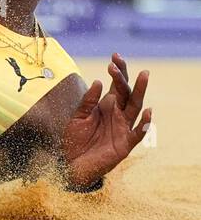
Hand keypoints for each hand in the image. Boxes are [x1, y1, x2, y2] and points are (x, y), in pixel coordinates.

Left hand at [62, 53, 152, 187]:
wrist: (70, 164)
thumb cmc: (74, 140)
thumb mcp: (77, 117)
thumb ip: (87, 101)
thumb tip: (97, 81)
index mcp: (107, 107)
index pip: (116, 86)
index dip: (117, 72)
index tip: (114, 56)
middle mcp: (118, 115)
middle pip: (127, 93)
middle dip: (127, 77)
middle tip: (123, 60)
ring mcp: (123, 129)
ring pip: (136, 108)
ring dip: (139, 92)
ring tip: (142, 76)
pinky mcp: (125, 144)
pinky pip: (138, 133)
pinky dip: (144, 124)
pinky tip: (148, 113)